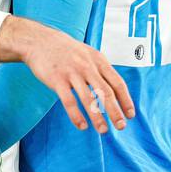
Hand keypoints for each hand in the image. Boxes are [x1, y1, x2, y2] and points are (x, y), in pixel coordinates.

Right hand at [0, 15, 133, 132]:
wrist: (39, 41)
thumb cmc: (65, 50)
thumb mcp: (88, 54)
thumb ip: (100, 69)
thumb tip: (115, 89)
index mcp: (98, 60)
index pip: (117, 82)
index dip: (125, 99)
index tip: (130, 114)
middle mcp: (87, 66)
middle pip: (105, 92)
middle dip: (115, 111)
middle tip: (121, 126)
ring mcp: (72, 73)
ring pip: (88, 99)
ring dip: (97, 117)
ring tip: (103, 130)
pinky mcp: (57, 80)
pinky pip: (69, 101)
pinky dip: (76, 115)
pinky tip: (82, 126)